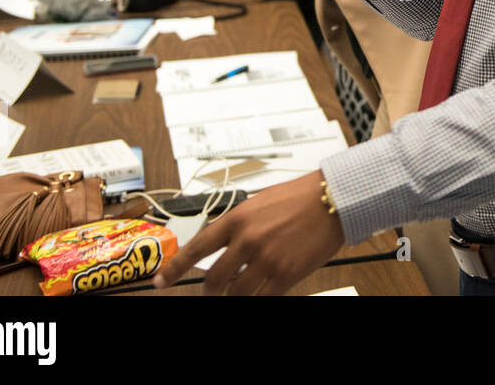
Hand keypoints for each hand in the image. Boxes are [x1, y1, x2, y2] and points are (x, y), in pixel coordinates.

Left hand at [153, 171, 345, 295]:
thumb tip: (223, 246)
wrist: (333, 199)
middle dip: (210, 290)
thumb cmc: (299, 196)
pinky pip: (263, 298)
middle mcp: (247, 241)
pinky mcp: (285, 274)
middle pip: (214, 279)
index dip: (175, 268)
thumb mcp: (258, 203)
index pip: (196, 248)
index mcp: (236, 219)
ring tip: (236, 295)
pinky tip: (259, 295)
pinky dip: (258, 299)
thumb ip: (238, 225)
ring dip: (233, 298)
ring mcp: (266, 260)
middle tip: (213, 292)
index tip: (161, 281)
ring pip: (236, 293)